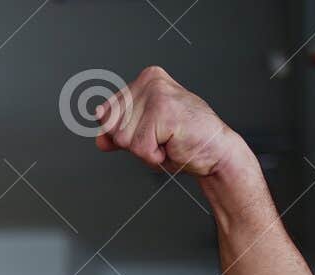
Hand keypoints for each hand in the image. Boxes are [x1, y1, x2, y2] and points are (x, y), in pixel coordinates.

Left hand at [93, 66, 244, 176]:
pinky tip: (172, 144)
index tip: (151, 130)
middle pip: (111, 127)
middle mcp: (150, 81)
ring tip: (167, 140)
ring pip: (123, 139)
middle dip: (133, 143)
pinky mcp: (164, 113)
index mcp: (145, 80)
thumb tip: (99, 138)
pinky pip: (139, 148)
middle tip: (161, 137)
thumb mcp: (143, 134)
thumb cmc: (183, 141)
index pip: (105, 114)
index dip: (124, 133)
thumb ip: (117, 133)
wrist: (215, 152)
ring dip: (144, 150)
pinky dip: (153, 156)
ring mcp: (157, 95)